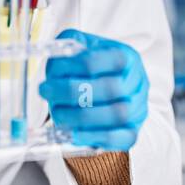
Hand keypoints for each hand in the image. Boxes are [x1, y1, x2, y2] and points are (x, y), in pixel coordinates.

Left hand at [38, 29, 149, 150]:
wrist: (105, 91)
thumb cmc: (90, 68)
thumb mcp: (80, 47)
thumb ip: (68, 46)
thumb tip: (57, 57)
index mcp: (126, 56)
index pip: (104, 59)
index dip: (73, 66)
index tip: (50, 73)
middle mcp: (137, 82)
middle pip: (110, 88)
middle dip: (72, 92)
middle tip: (46, 92)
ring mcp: (138, 108)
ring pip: (116, 115)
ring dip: (80, 116)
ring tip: (57, 113)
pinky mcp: (132, 131)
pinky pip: (119, 139)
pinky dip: (93, 136)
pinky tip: (72, 133)